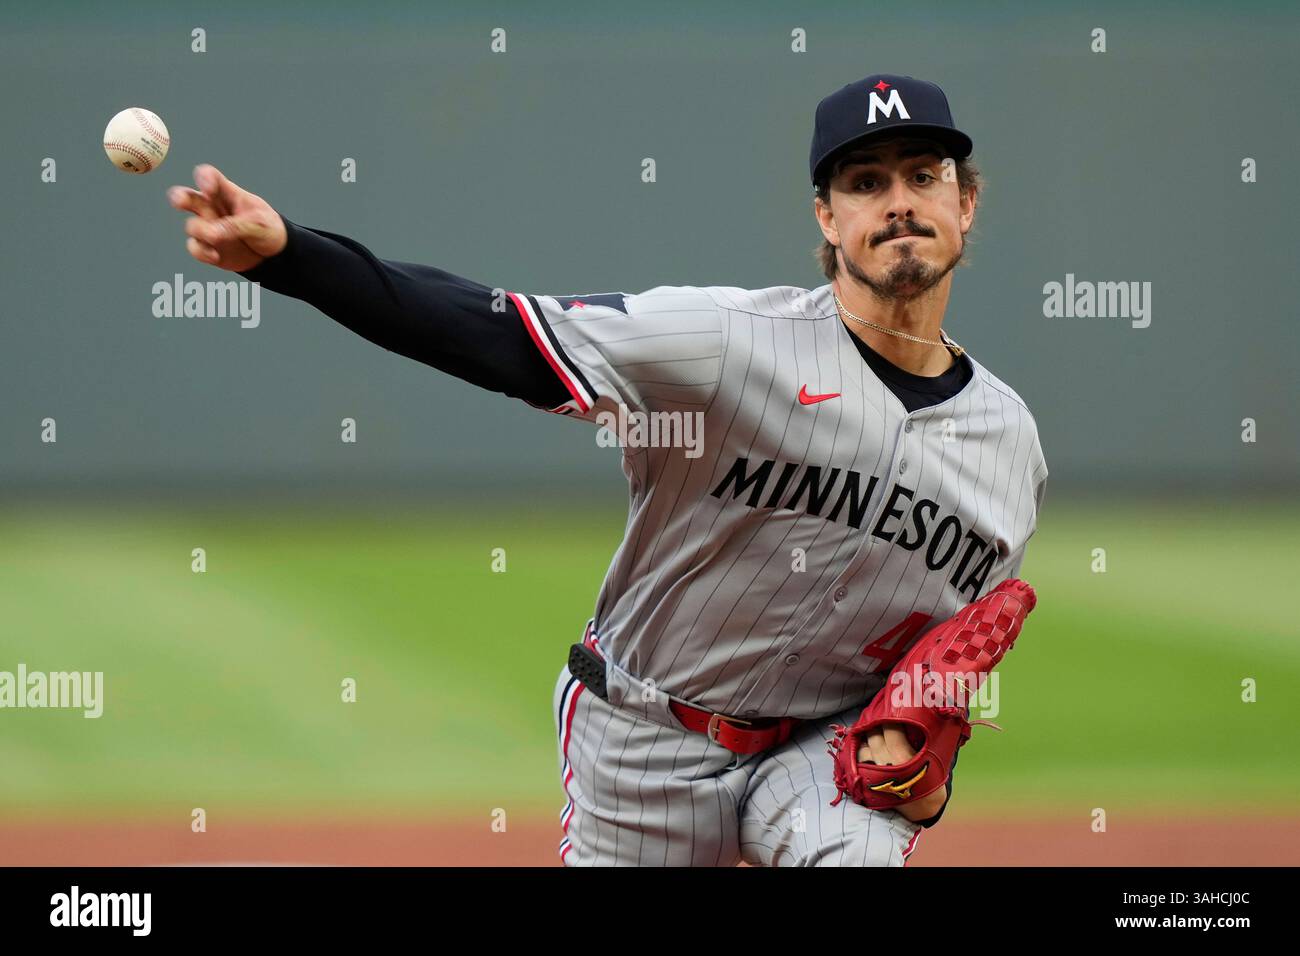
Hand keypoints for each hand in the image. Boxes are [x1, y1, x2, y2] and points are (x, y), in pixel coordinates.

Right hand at [167, 164, 286, 272]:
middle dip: (179, 197)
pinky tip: (215, 255)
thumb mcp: (258, 223)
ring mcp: (207, 227)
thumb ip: (235, 226)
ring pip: (191, 226)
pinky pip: (195, 247)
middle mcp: (211, 207)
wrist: (272, 255)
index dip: (205, 178)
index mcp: (227, 193)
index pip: (211, 178)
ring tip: (216, 237)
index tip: (208, 188)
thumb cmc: (267, 229)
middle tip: (179, 201)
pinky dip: (202, 252)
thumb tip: (212, 234)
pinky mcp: (206, 246)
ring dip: (201, 231)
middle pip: (187, 197)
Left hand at [857, 723, 947, 822]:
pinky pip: (856, 760)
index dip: (891, 716)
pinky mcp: (866, 780)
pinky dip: (860, 750)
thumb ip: (925, 737)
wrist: (923, 807)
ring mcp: (872, 773)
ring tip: (874, 729)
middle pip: (873, 734)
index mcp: (903, 757)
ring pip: (862, 746)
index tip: (894, 709)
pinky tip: (866, 743)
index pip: (890, 728)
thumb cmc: (931, 778)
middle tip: (882, 715)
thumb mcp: (935, 757)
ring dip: (867, 737)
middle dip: (877, 723)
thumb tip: (924, 713)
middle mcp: (884, 764)